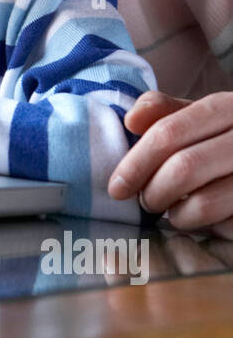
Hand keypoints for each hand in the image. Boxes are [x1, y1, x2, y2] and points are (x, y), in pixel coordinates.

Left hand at [107, 91, 232, 237]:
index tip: (117, 188)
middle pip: (183, 168)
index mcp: (226, 107)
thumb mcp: (205, 118)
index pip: (168, 132)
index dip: (135, 163)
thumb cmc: (230, 139)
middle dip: (153, 192)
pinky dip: (209, 230)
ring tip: (176, 213)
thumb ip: (167, 114)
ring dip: (178, 216)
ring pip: (204, 204)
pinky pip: (227, 227)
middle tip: (147, 202)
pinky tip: (210, 222)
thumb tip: (131, 120)